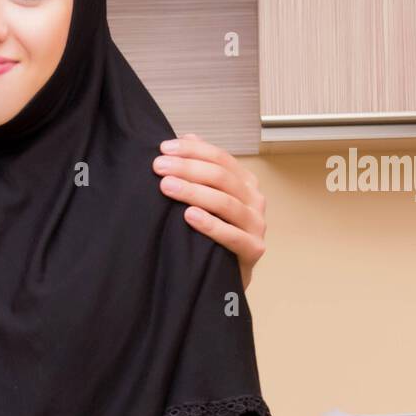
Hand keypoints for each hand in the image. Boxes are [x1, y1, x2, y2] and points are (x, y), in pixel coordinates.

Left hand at [153, 133, 265, 289]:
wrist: (223, 279)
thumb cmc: (211, 237)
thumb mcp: (205, 200)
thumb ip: (199, 170)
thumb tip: (186, 136)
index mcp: (245, 184)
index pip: (220, 158)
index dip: (192, 151)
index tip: (163, 149)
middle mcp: (254, 201)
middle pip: (222, 178)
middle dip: (188, 169)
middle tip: (159, 167)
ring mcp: (256, 226)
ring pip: (226, 202)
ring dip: (194, 192)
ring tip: (167, 187)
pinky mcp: (253, 250)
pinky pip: (232, 235)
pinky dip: (210, 224)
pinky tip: (189, 216)